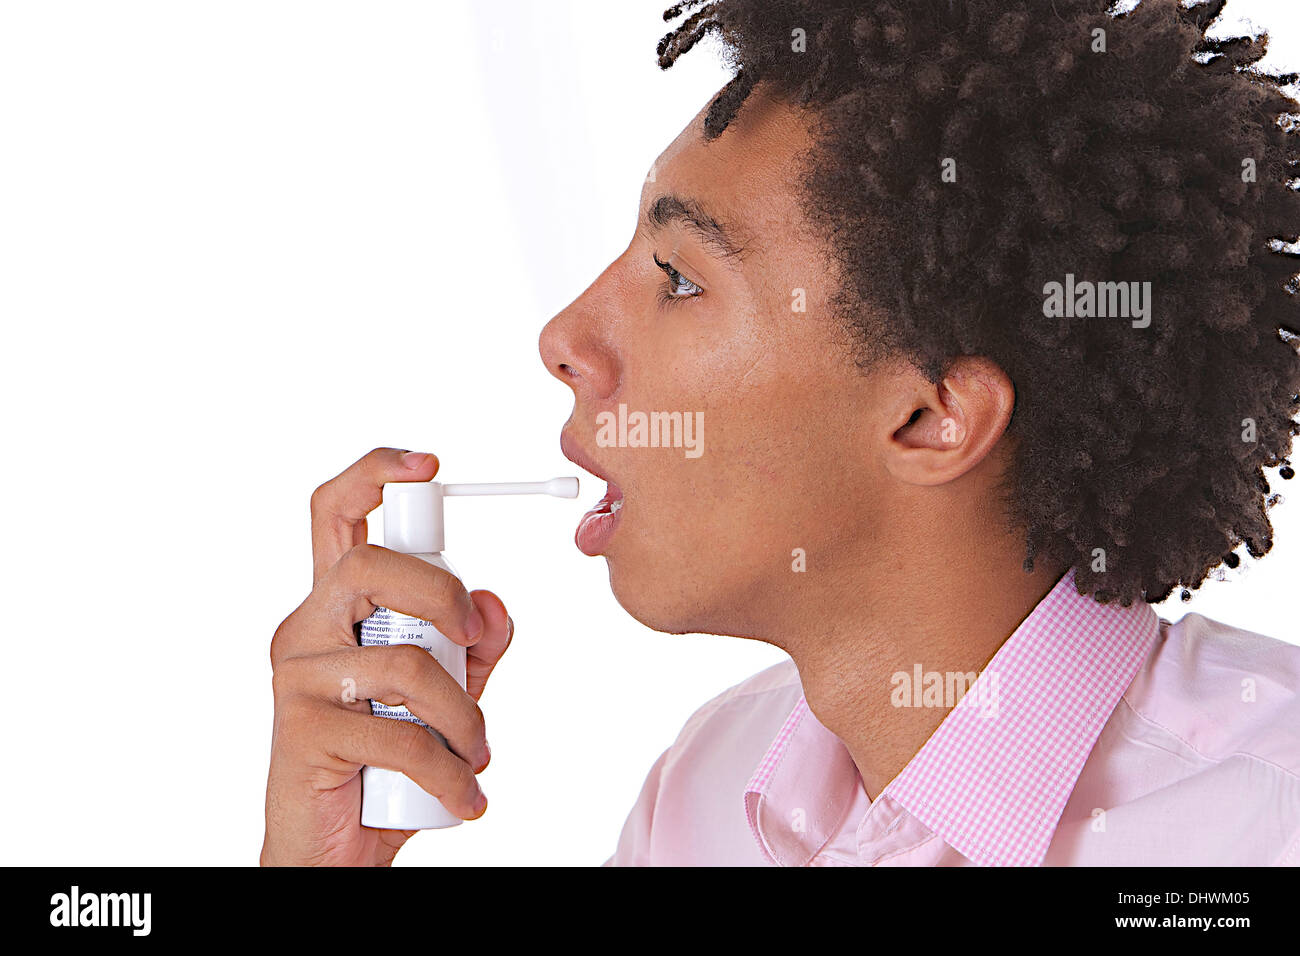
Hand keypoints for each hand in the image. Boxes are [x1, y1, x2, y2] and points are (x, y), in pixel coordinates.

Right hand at [260, 448, 513, 865]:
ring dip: (463, 714)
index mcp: (337, 606)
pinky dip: (452, 773)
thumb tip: (491, 603)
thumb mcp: (448, 692)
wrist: (336, 852)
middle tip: (472, 639)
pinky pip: (401, 737)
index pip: (339, 515)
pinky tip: (465, 796)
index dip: (376, 475)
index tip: (431, 464)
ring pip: (402, 660)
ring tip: (478, 753)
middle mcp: (307, 629)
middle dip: (440, 592)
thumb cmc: (390, 762)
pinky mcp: (302, 730)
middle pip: (367, 564)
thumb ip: (472, 642)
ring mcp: (298, 677)